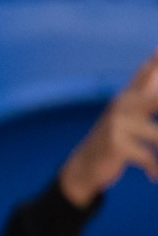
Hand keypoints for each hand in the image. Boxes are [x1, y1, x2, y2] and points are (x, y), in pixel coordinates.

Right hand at [58, 47, 157, 207]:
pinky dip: (154, 168)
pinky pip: (147, 156)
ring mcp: (117, 124)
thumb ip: (145, 92)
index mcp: (128, 97)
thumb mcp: (128, 115)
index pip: (144, 73)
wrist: (85, 165)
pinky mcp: (115, 144)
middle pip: (154, 100)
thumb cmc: (115, 138)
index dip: (154, 61)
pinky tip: (154, 176)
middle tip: (152, 124)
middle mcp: (122, 105)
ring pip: (157, 134)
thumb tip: (155, 59)